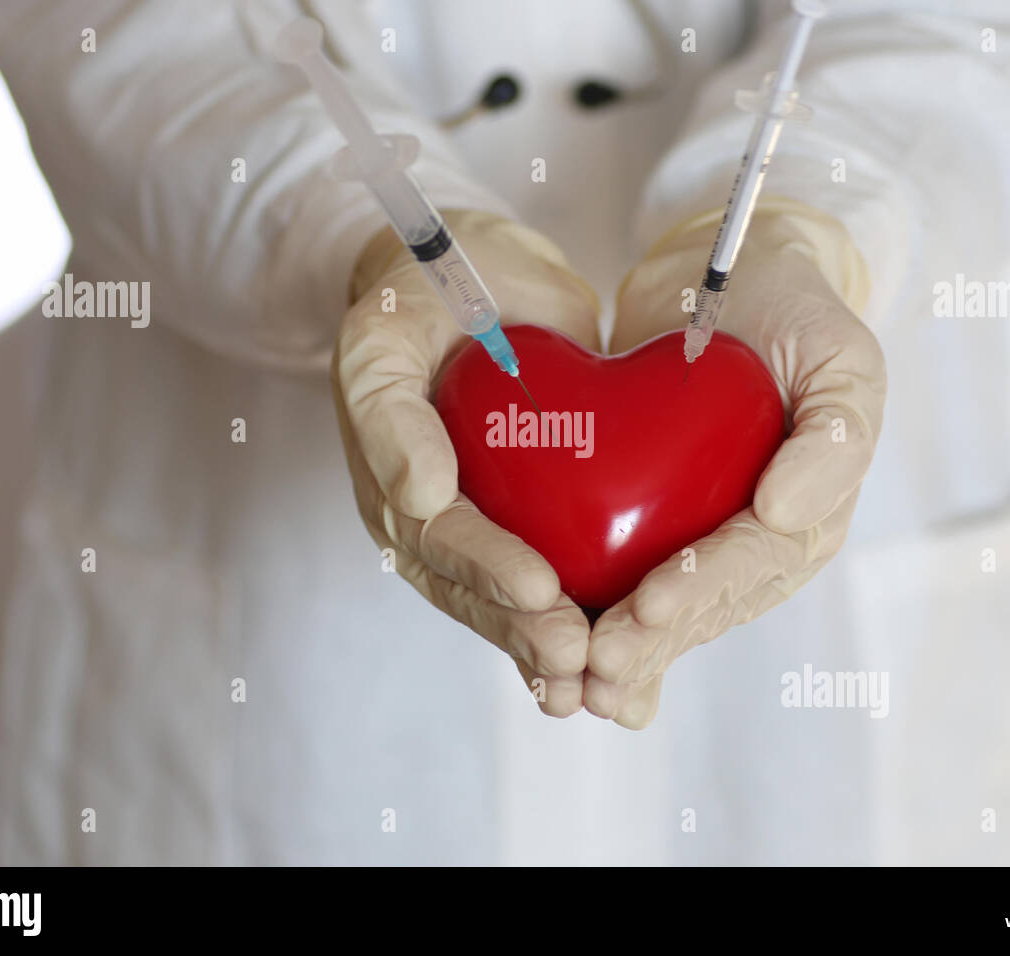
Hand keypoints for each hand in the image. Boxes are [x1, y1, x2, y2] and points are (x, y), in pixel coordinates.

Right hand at [332, 210, 601, 716]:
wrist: (474, 270)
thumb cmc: (423, 292)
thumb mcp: (386, 332)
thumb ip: (389, 411)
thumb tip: (420, 496)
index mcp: (393, 478)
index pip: (436, 535)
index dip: (486, 566)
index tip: (542, 589)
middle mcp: (433, 514)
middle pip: (473, 588)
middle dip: (525, 629)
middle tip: (578, 658)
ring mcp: (482, 521)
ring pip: (509, 601)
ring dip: (550, 646)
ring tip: (598, 685)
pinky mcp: (532, 517)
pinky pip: (552, 578)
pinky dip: (586, 621)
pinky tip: (623, 674)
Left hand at [584, 202, 886, 727]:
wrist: (726, 283)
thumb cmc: (791, 314)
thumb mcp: (836, 355)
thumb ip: (833, 433)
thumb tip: (786, 513)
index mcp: (810, 509)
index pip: (755, 558)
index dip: (704, 585)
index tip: (651, 604)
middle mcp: (761, 542)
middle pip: (707, 604)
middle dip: (653, 639)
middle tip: (598, 662)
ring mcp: (708, 543)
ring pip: (669, 614)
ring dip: (625, 651)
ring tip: (575, 682)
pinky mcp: (660, 533)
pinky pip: (632, 588)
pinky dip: (599, 624)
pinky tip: (564, 672)